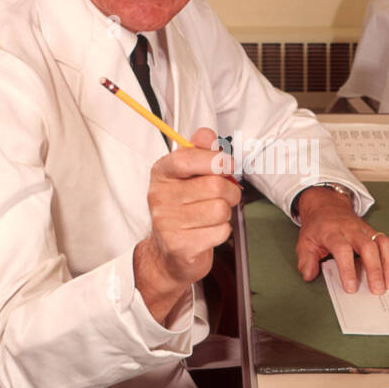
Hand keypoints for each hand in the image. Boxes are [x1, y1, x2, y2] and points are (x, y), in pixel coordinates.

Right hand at [134, 128, 240, 323]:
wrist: (168, 254)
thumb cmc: (182, 210)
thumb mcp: (186, 177)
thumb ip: (198, 152)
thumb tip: (206, 133)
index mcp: (161, 174)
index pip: (187, 158)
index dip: (215, 159)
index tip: (228, 164)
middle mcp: (159, 197)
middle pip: (214, 186)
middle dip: (229, 191)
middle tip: (225, 196)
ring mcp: (167, 223)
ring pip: (220, 209)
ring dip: (225, 213)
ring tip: (213, 215)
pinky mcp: (180, 246)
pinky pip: (221, 231)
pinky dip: (222, 231)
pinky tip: (208, 232)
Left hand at [295, 188, 388, 294]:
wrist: (328, 207)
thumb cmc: (318, 228)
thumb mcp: (305, 242)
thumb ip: (306, 260)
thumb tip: (309, 275)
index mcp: (334, 233)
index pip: (343, 249)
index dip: (348, 269)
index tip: (351, 287)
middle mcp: (354, 231)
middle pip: (368, 247)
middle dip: (375, 269)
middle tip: (378, 289)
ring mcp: (368, 232)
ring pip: (384, 244)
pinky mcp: (378, 234)